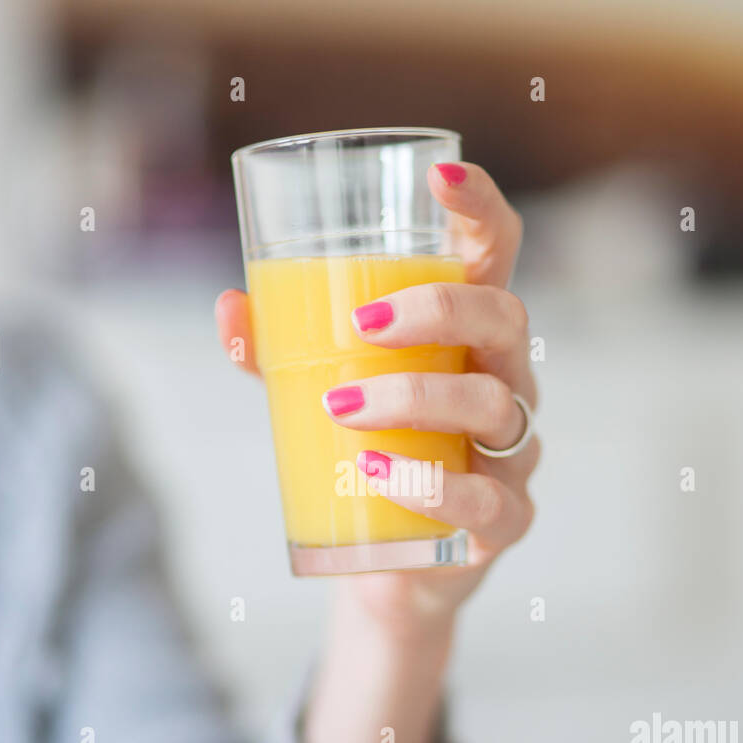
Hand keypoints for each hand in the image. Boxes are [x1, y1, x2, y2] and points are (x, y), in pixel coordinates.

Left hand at [215, 161, 539, 742]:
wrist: (390, 569)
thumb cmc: (368, 459)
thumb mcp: (320, 397)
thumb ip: (280, 353)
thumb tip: (231, 307)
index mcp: (468, 338)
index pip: (495, 258)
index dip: (481, 209)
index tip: (441, 173)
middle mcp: (505, 384)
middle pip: (506, 318)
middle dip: (439, 308)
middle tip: (361, 324)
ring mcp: (512, 453)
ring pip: (494, 404)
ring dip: (417, 396)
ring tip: (343, 408)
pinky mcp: (504, 521)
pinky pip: (484, 499)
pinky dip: (428, 484)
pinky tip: (377, 471)